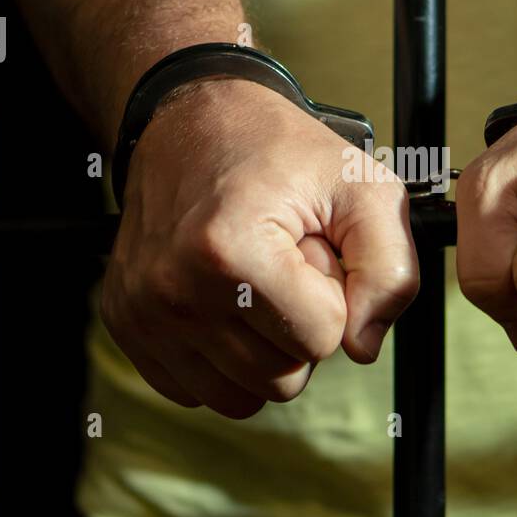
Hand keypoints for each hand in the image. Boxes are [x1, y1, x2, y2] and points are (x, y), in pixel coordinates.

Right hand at [103, 77, 418, 417]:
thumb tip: (364, 347)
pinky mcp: (126, 326)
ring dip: (263, 349)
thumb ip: (391, 270)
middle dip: (299, 327)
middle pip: (283, 378)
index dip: (333, 296)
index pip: (323, 338)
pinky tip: (224, 302)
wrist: (190, 120)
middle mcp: (174, 289)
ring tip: (255, 283)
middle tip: (284, 264)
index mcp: (229, 249)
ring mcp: (143, 314)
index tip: (310, 250)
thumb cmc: (279, 151)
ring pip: (242, 397)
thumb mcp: (362, 186)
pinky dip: (222, 360)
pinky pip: (197, 392)